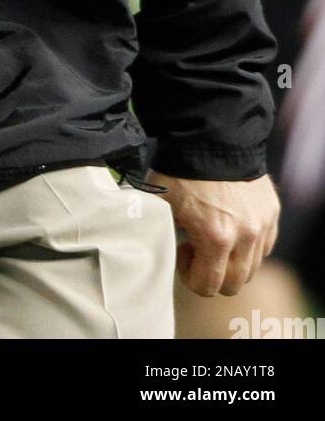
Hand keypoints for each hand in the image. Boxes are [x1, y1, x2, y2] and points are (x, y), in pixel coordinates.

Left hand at [147, 170, 279, 296]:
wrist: (211, 134)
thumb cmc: (180, 168)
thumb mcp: (160, 201)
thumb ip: (157, 229)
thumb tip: (148, 243)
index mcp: (216, 237)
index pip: (208, 286)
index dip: (190, 276)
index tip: (183, 252)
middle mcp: (246, 236)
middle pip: (234, 283)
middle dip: (212, 273)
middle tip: (197, 247)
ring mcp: (262, 224)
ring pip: (252, 267)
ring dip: (232, 261)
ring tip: (214, 234)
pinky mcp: (272, 212)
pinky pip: (264, 245)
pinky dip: (249, 245)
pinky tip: (231, 224)